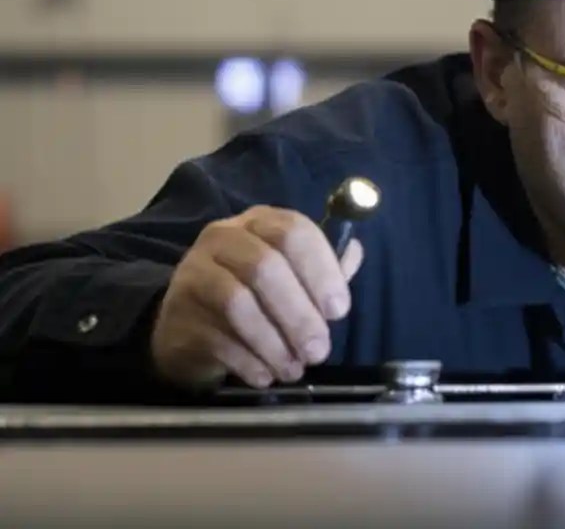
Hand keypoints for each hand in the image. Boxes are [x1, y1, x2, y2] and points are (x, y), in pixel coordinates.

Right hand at [151, 206, 363, 390]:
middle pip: (265, 267)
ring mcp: (194, 273)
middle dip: (299, 314)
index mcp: (260, 222)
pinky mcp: (178, 312)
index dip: (322, 270)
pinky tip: (265, 376)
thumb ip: (327, 267)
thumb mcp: (295, 277)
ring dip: (274, 342)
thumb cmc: (257, 297)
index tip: (338, 310)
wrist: (191, 325)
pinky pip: (216, 337)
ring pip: (238, 303)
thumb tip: (353, 254)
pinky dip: (248, 361)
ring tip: (293, 370)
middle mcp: (223, 238)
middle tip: (319, 350)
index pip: (293, 231)